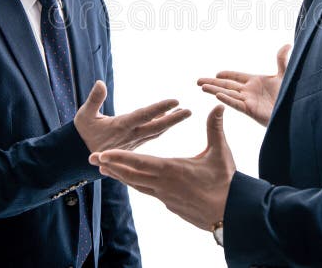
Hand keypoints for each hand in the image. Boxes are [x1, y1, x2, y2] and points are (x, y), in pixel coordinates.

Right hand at [74, 80, 191, 152]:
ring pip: (156, 132)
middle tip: (189, 111)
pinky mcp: (134, 145)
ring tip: (183, 113)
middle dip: (173, 119)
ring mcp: (133, 142)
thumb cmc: (82, 133)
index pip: (144, 115)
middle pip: (156, 126)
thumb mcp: (84, 115)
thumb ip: (94, 99)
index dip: (160, 108)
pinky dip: (161, 128)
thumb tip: (100, 82)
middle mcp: (130, 135)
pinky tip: (169, 120)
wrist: (80, 156)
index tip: (175, 101)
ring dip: (170, 122)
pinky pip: (151, 136)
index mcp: (120, 126)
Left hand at [89, 105, 235, 230]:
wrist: (229, 214)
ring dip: (121, 176)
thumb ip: (215, 129)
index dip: (120, 157)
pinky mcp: (170, 205)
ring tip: (106, 170)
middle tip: (92, 160)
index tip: (102, 154)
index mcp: (171, 170)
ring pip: (137, 185)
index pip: (139, 162)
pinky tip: (134, 182)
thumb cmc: (226, 183)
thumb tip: (217, 106)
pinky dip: (137, 185)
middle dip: (111, 165)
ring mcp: (165, 197)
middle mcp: (163, 185)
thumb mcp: (220, 153)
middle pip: (131, 174)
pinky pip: (148, 192)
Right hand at [197, 44, 290, 125]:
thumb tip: (287, 44)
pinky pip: (237, 104)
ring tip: (201, 87)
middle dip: (213, 83)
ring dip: (214, 90)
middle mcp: (250, 92)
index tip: (217, 74)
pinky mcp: (252, 110)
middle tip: (198, 81)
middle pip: (227, 85)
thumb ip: (282, 60)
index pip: (237, 77)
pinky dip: (227, 99)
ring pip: (228, 94)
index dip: (227, 75)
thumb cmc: (291, 95)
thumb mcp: (285, 75)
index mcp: (256, 82)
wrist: (296, 110)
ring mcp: (249, 101)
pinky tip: (217, 95)